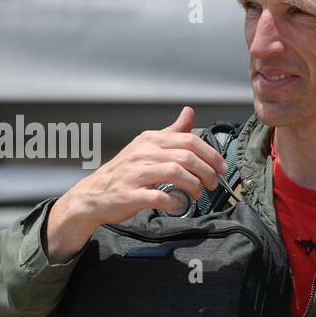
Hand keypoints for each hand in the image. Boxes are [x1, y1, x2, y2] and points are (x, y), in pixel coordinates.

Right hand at [44, 106, 227, 262]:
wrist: (93, 195)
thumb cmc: (124, 172)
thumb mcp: (146, 146)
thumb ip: (171, 132)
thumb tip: (189, 111)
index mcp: (150, 140)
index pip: (189, 140)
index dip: (211, 154)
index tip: (222, 168)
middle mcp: (142, 153)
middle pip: (185, 156)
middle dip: (206, 172)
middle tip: (212, 184)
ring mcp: (134, 173)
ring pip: (174, 173)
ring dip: (193, 186)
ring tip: (198, 194)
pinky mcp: (128, 194)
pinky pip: (157, 197)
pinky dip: (173, 202)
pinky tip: (178, 205)